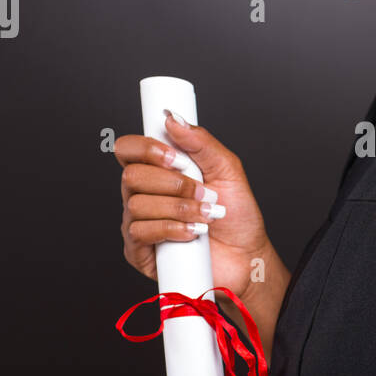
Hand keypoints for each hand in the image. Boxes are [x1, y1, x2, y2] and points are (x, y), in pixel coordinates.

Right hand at [115, 112, 268, 307]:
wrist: (246, 256)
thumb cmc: (236, 216)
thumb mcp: (228, 170)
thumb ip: (201, 142)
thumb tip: (173, 119)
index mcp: (159, 171)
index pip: (129, 149)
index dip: (145, 149)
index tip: (176, 158)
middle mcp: (143, 195)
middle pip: (131, 176)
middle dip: (173, 184)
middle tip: (202, 193)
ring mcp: (139, 223)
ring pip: (137, 205)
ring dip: (179, 208)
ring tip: (206, 216)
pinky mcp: (139, 252)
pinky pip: (140, 232)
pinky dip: (171, 229)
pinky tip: (192, 233)